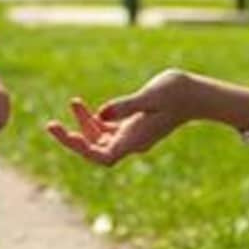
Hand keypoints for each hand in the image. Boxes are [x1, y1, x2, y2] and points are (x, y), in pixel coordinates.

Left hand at [47, 69, 193, 168]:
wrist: (198, 94)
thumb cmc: (177, 92)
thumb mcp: (149, 96)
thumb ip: (125, 106)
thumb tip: (101, 113)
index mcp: (135, 140)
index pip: (101, 156)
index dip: (80, 149)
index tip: (65, 134)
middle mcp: (132, 142)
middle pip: (95, 151)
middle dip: (73, 139)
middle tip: (50, 126)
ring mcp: (133, 135)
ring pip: (99, 139)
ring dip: (83, 124)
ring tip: (73, 103)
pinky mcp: (134, 125)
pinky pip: (108, 129)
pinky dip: (94, 119)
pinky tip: (83, 105)